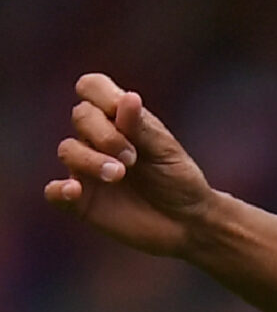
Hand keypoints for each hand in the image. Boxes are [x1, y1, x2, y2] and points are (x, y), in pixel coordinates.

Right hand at [43, 74, 218, 255]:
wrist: (188, 223)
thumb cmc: (179, 180)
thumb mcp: (166, 150)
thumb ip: (142, 126)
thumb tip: (128, 97)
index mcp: (119, 119)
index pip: (92, 88)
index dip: (101, 93)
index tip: (124, 112)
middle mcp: (97, 140)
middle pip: (81, 115)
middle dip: (105, 134)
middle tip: (132, 158)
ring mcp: (86, 168)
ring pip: (67, 149)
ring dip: (90, 159)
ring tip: (118, 175)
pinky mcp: (81, 201)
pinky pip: (54, 191)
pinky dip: (59, 189)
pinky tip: (74, 190)